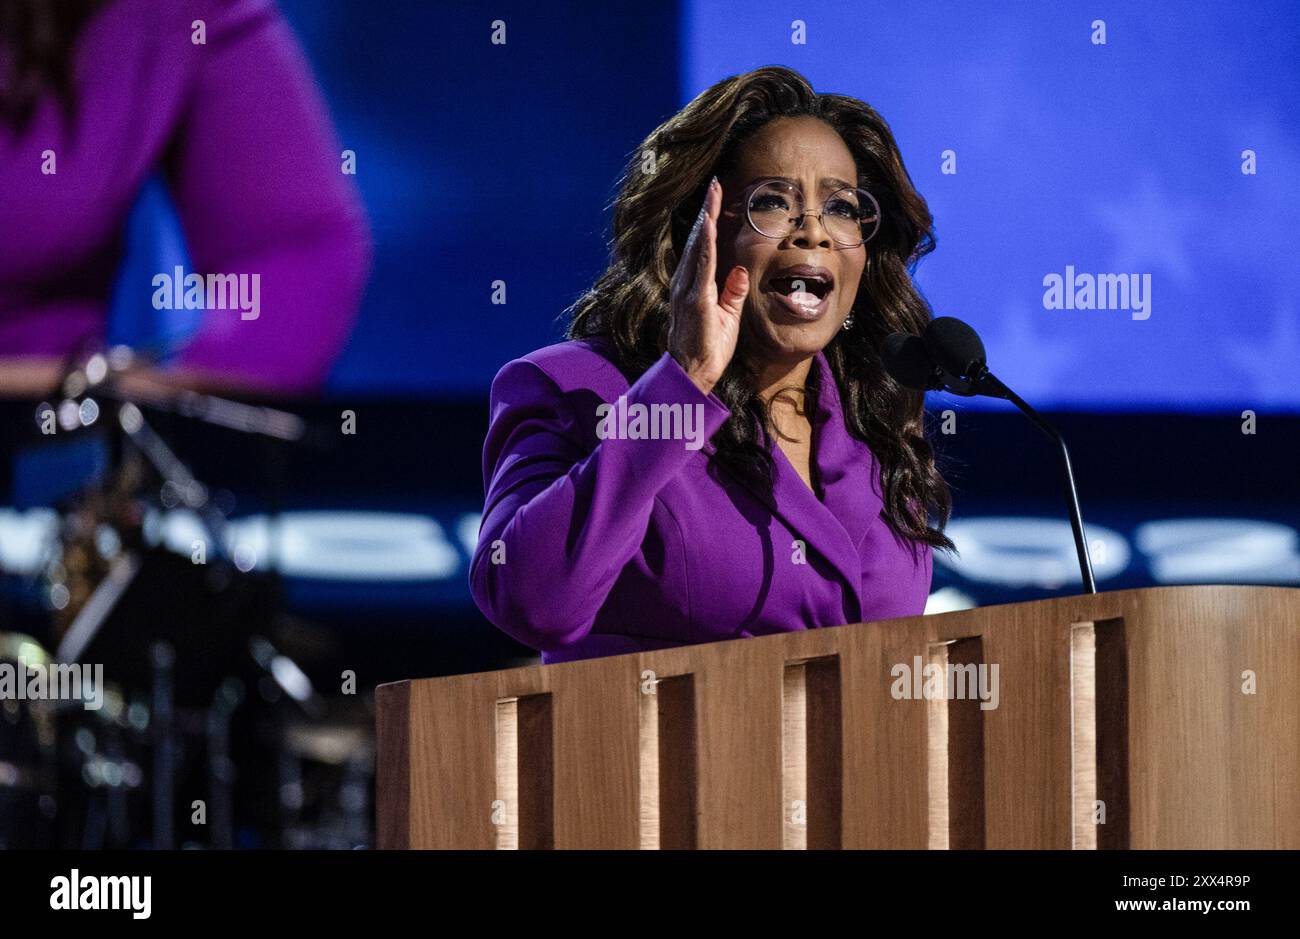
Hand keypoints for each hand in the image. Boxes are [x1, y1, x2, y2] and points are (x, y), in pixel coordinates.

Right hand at [666, 176, 748, 395]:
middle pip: (696, 240)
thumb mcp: (727, 318)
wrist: (692, 375)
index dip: (708, 222)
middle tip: (714, 184)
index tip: (715, 200)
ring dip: (705, 220)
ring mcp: (688, 291)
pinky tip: (708, 226)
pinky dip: (703, 245)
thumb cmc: (708, 351)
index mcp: (693, 287)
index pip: (701, 248)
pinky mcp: (696, 301)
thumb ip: (732, 293)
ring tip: (712, 195)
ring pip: (697, 247)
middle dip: (706, 211)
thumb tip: (739, 271)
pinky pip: (701, 267)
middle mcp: (686, 284)